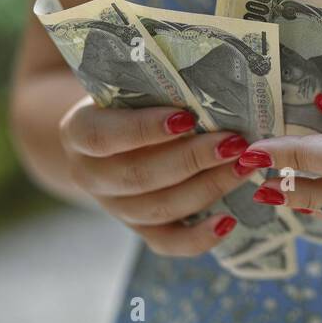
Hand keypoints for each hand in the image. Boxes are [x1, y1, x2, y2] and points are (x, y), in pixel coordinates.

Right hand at [57, 97, 254, 255]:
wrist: (109, 133)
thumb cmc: (129, 98)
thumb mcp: (128, 84)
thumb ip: (153, 87)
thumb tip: (206, 80)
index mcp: (78, 132)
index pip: (104, 137)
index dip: (144, 130)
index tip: (187, 118)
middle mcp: (90, 175)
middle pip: (139, 176)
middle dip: (192, 160)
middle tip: (234, 144)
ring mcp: (114, 206)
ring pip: (159, 209)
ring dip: (207, 188)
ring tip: (243, 167)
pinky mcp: (139, 228)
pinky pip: (167, 242)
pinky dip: (199, 238)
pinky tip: (228, 220)